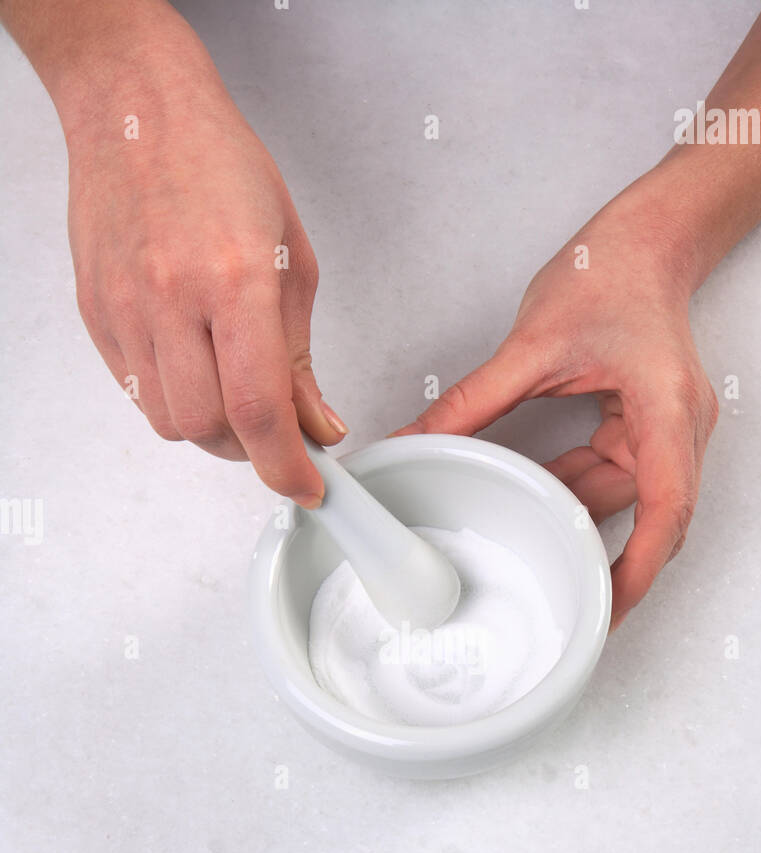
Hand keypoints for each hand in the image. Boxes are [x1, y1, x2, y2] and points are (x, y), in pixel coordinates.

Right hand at [65, 49, 344, 501]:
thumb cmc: (219, 165)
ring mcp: (126, 309)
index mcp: (235, 280)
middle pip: (209, 430)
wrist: (135, 110)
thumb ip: (300, 356)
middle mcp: (172, 298)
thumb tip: (316, 427)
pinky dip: (172, 398)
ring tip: (231, 391)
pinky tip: (192, 363)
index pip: (259, 409)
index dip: (286, 467)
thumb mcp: (290, 258)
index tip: (306, 486)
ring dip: (209, 429)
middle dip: (250, 449)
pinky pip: (136, 392)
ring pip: (169, 423)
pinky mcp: (95, 314)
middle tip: (273, 431)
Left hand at [393, 185, 718, 627]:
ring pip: (624, 504)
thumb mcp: (530, 345)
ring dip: (578, 525)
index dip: (638, 568)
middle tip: (564, 611)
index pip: (666, 510)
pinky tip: (533, 504)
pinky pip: (611, 480)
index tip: (608, 610)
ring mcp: (664, 435)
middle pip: (649, 521)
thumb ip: (471, 403)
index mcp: (667, 413)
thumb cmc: (610, 275)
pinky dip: (573, 494)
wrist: (646, 240)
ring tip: (535, 560)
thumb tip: (415, 441)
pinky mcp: (644, 430)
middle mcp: (677, 433)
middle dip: (606, 564)